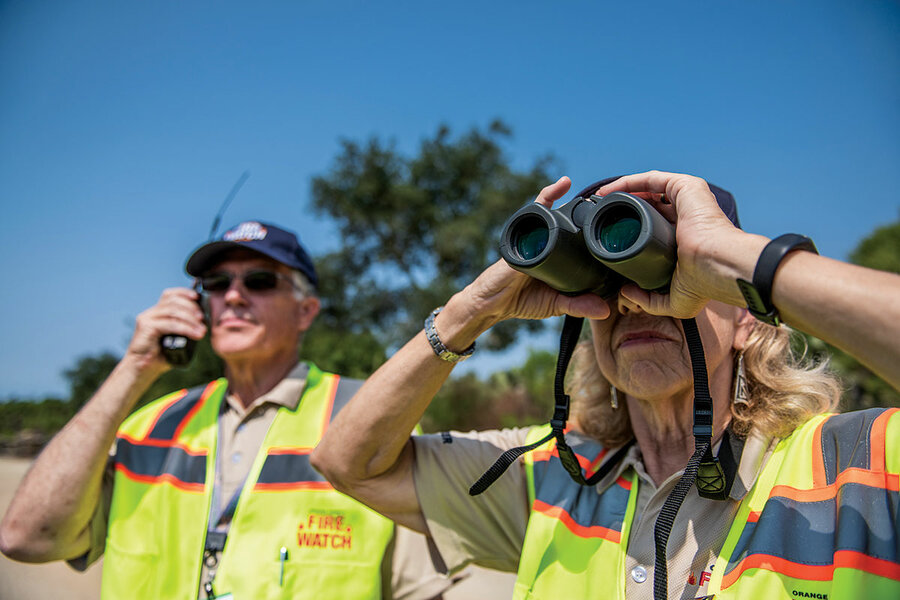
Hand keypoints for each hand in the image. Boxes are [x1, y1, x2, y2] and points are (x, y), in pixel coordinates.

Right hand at [125, 287, 206, 371]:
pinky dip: (185, 328)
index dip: (184, 292)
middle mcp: (151, 313)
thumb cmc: (160, 356)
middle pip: (173, 300)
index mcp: (158, 313)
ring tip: (202, 329)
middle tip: (202, 318)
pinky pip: (169, 324)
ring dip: (191, 319)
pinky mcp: (146, 327)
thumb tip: (203, 323)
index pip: (170, 295)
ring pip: (173, 311)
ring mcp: (147, 318)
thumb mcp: (176, 339)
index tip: (198, 296)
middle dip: (191, 307)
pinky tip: (195, 334)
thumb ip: (185, 329)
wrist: (142, 369)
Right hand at [459, 177, 610, 326]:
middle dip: (588, 213)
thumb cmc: (523, 301)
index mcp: (559, 255)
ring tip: (593, 195)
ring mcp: (536, 234)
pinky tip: (563, 185)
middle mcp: (548, 240)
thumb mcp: (556, 304)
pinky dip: (548, 195)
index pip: (580, 239)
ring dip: (575, 202)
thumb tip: (605, 310)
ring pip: (559, 213)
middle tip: (607, 206)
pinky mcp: (523, 231)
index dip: (595, 233)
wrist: (492, 303)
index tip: (616, 228)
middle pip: (572, 223)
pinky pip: (537, 209)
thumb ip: (578, 305)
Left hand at [597, 170, 748, 316]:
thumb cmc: (704, 284)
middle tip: (596, 213)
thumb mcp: (672, 300)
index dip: (628, 224)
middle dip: (621, 205)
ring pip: (647, 189)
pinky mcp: (686, 186)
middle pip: (647, 203)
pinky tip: (609, 191)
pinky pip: (651, 179)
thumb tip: (626, 293)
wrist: (719, 267)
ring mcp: (687, 198)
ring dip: (621, 191)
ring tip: (598, 199)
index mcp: (682, 236)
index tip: (606, 231)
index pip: (652, 223)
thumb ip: (649, 301)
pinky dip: (628, 182)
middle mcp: (685, 214)